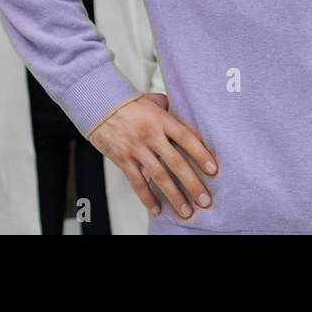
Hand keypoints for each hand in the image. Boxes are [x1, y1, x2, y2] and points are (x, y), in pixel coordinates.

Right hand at [88, 92, 217, 219]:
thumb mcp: (152, 100)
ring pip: (158, 176)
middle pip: (176, 162)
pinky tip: (158, 210)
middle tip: (205, 200)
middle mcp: (150, 134)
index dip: (201, 154)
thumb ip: (170, 109)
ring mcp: (135, 148)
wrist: (97, 103)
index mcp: (161, 119)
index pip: (186, 138)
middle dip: (192, 184)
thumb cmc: (129, 103)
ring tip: (186, 211)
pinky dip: (148, 198)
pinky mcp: (122, 159)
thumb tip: (187, 115)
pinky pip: (137, 182)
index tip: (213, 171)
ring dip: (174, 196)